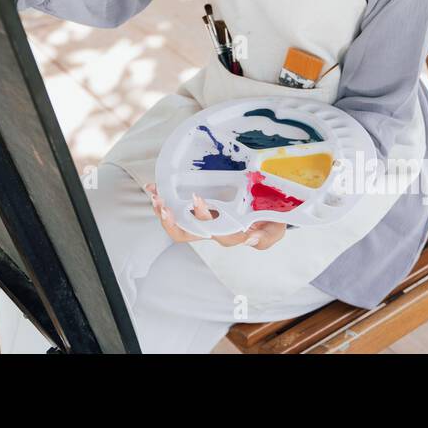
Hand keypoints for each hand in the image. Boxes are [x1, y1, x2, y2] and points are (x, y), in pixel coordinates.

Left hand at [145, 183, 286, 249]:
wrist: (270, 212)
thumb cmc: (270, 222)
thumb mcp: (274, 231)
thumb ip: (264, 237)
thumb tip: (248, 239)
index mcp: (229, 234)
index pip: (212, 231)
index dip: (203, 217)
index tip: (198, 198)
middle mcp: (212, 229)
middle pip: (187, 233)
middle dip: (172, 222)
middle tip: (164, 206)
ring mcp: (204, 220)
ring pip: (178, 223)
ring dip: (163, 212)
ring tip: (155, 196)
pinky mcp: (199, 209)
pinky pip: (176, 209)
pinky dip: (163, 200)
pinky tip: (153, 187)